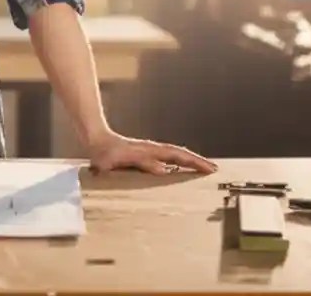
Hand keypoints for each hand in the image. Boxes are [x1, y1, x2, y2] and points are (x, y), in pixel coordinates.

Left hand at [86, 130, 216, 174]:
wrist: (95, 140)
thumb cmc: (104, 153)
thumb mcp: (121, 160)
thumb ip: (142, 163)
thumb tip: (165, 170)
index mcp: (150, 151)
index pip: (178, 155)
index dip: (194, 162)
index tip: (209, 168)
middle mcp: (152, 149)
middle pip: (180, 154)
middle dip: (197, 161)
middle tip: (214, 170)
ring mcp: (149, 151)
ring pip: (175, 155)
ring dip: (189, 161)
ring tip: (204, 169)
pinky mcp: (144, 155)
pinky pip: (166, 158)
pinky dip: (177, 162)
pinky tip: (180, 169)